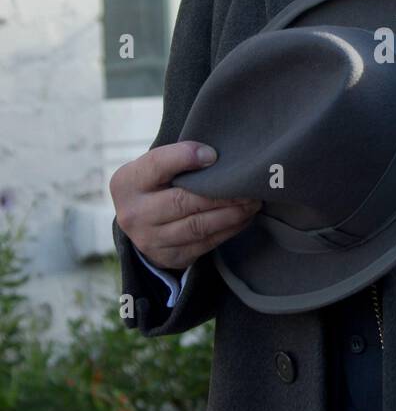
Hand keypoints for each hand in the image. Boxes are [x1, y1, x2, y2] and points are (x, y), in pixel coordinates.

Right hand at [110, 141, 261, 273]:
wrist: (141, 223)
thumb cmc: (156, 185)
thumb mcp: (154, 168)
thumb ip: (176, 158)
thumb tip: (214, 155)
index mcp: (127, 183)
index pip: (156, 164)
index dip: (185, 157)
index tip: (213, 154)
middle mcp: (133, 214)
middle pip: (183, 201)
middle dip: (221, 194)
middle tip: (248, 185)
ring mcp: (150, 240)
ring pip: (198, 226)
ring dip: (231, 214)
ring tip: (252, 202)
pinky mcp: (169, 257)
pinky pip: (206, 243)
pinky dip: (229, 229)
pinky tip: (244, 217)